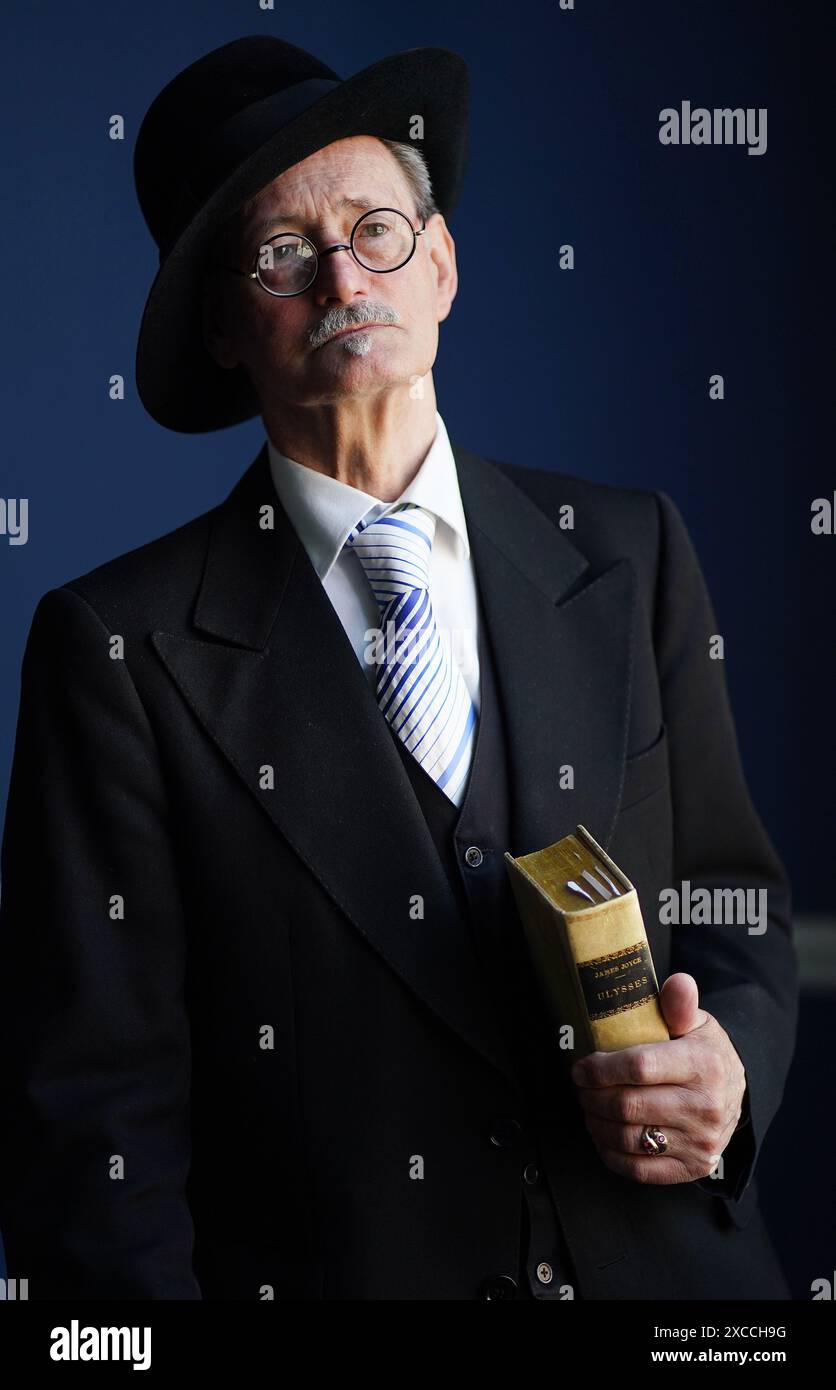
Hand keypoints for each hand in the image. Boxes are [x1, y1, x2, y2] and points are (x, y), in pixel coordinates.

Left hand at [569, 972, 746, 1184]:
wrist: (737, 1094)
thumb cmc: (705, 1054)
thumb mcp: (697, 1024)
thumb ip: (681, 1004)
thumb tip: (678, 982)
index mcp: (703, 1066)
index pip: (638, 1068)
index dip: (600, 1069)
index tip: (581, 1067)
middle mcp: (704, 1107)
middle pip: (627, 1106)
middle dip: (592, 1096)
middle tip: (580, 1087)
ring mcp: (699, 1142)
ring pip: (628, 1138)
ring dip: (596, 1123)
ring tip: (589, 1107)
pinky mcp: (692, 1167)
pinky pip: (639, 1169)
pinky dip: (611, 1153)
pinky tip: (604, 1134)